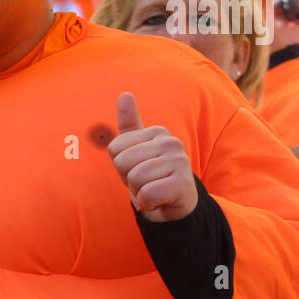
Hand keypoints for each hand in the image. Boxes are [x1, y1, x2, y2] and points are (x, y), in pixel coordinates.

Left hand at [107, 92, 197, 221]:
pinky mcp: (183, 184)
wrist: (175, 204)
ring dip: (138, 191)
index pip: (115, 149)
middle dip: (128, 179)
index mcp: (157, 132)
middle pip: (122, 162)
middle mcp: (171, 142)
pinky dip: (147, 202)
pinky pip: (147, 194)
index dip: (120, 165)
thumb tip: (125, 94)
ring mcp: (180, 161)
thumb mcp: (136, 150)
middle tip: (145, 182)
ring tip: (152, 190)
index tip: (137, 168)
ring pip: (135, 178)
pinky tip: (158, 201)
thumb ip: (129, 125)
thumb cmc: (152, 176)